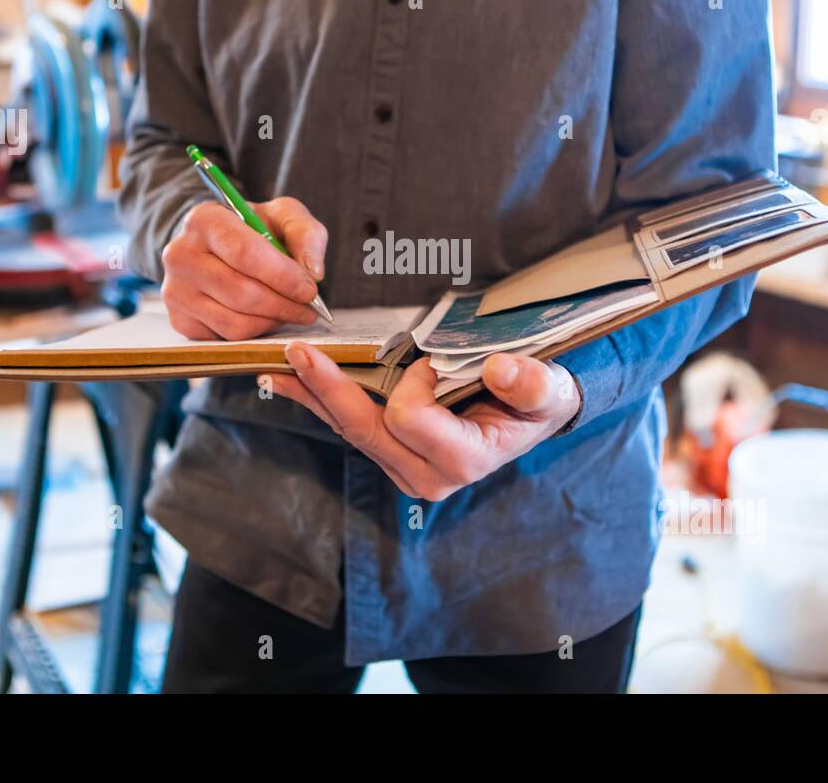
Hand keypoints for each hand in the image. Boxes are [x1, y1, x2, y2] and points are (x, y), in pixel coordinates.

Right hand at [161, 198, 327, 339]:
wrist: (216, 245)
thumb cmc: (253, 229)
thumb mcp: (283, 216)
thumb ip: (306, 234)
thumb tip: (313, 271)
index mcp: (204, 220)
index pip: (246, 254)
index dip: (284, 277)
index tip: (310, 289)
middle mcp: (180, 255)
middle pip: (242, 293)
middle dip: (284, 304)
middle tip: (309, 307)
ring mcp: (175, 291)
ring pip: (235, 322)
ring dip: (272, 321)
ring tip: (290, 310)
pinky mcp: (180, 320)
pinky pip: (226, 338)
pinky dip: (255, 332)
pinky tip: (265, 316)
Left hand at [263, 344, 580, 500]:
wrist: (534, 418)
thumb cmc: (539, 402)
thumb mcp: (550, 391)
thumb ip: (533, 384)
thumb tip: (500, 369)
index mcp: (462, 460)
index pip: (410, 418)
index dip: (415, 382)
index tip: (433, 359)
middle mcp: (426, 475)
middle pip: (363, 429)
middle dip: (329, 388)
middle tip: (297, 351)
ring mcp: (403, 467)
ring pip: (347, 430)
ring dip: (312, 395)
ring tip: (277, 367)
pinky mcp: (390, 454)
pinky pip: (348, 427)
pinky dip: (322, 400)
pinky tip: (292, 380)